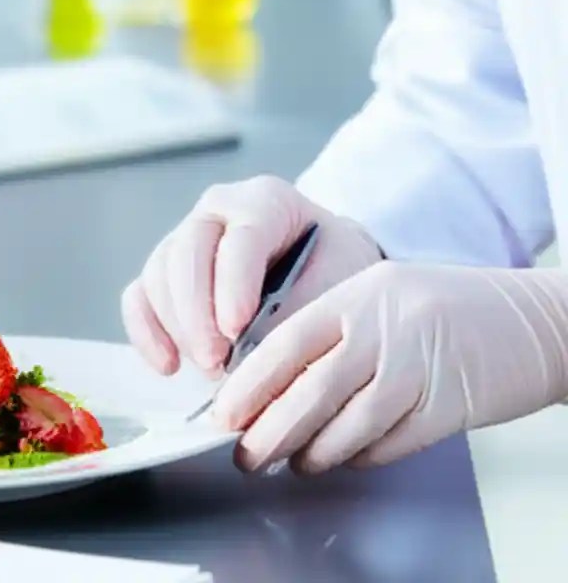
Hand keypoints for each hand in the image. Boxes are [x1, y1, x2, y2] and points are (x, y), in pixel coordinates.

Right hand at [120, 176, 384, 376]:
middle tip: (216, 361)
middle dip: (197, 313)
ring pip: (158, 276)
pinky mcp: (163, 273)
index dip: (234, 284)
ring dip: (177, 328)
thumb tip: (253, 348)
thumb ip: (298, 309)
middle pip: (187, 254)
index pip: (241, 237)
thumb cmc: (335, 271)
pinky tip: (169, 366)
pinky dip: (147, 334)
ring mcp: (183, 239)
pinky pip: (138, 298)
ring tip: (210, 369)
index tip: (237, 330)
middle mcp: (216, 212)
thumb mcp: (338, 283)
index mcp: (264, 201)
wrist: (326, 268)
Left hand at [216, 262, 567, 473]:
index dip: (249, 385)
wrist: (532, 320)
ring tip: (293, 462)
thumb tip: (266, 381)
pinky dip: (358, 457)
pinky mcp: (446, 408)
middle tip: (245, 455)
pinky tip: (344, 456)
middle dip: (268, 433)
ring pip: (346, 427)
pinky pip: (387, 445)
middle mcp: (385, 330)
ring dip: (311, 453)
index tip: (223, 413)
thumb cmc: (444, 308)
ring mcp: (418, 370)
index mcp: (358, 296)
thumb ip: (329, 331)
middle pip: (309, 393)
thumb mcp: (379, 295)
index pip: (286, 343)